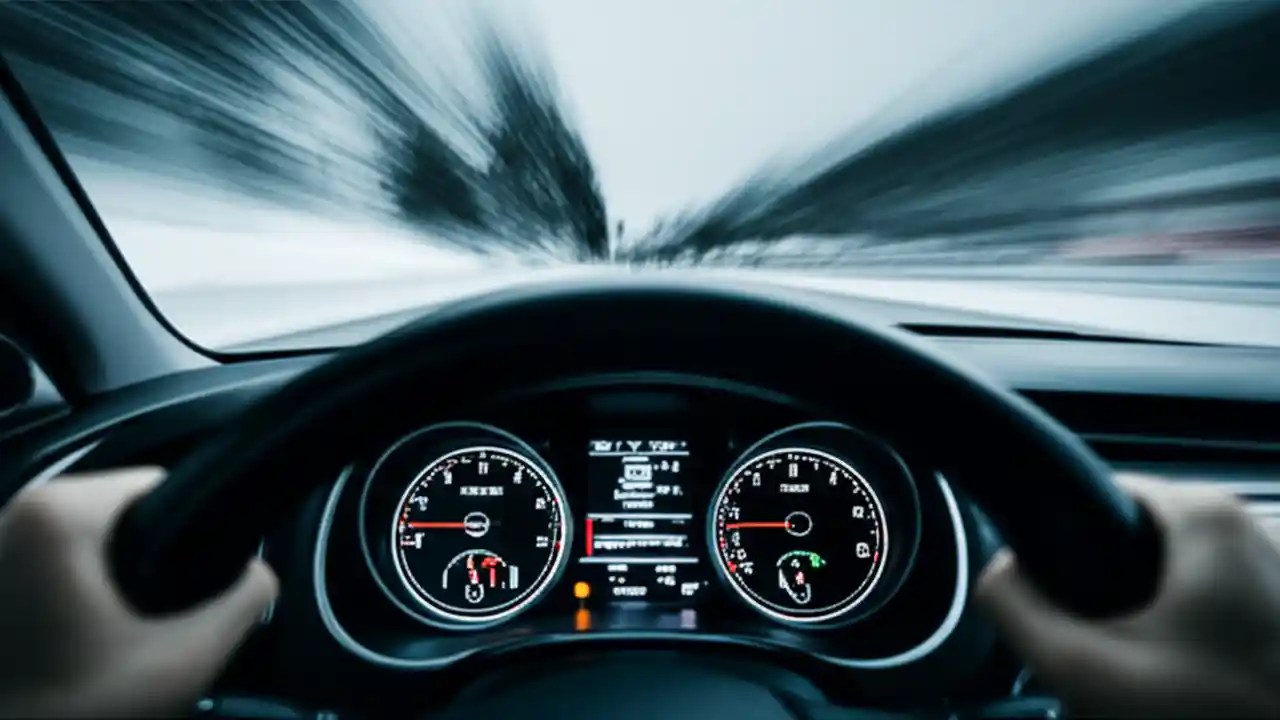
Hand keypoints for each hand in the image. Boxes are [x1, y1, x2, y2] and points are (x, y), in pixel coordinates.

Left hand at [0, 468, 276, 717]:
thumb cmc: (71, 706)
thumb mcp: (183, 661)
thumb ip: (244, 601)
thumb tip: (259, 576)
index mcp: (56, 511)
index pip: (161, 487)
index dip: (190, 538)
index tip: (178, 600)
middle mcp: (14, 511)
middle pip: (123, 516)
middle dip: (145, 567)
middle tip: (143, 633)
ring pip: (88, 544)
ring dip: (109, 586)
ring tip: (109, 643)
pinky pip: (52, 566)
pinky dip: (73, 599)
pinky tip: (74, 645)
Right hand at [977, 474, 1279, 716]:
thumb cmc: (1209, 715)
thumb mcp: (1083, 671)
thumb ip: (1015, 606)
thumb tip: (999, 575)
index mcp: (1207, 515)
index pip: (1105, 495)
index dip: (1070, 550)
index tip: (1075, 611)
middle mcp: (1259, 523)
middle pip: (1148, 541)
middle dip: (1121, 594)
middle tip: (1119, 660)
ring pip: (1190, 579)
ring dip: (1166, 622)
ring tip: (1163, 679)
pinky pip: (1229, 607)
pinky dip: (1207, 638)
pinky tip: (1203, 683)